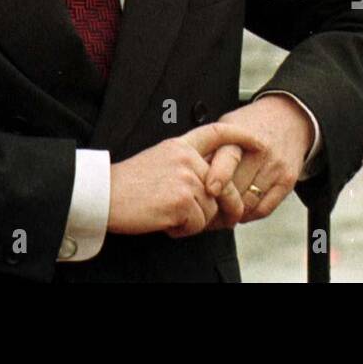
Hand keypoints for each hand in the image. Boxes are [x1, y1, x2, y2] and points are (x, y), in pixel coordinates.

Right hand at [107, 121, 260, 238]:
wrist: (105, 196)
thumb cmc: (129, 185)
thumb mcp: (159, 162)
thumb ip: (186, 167)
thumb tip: (213, 190)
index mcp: (180, 145)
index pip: (216, 133)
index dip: (240, 135)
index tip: (257, 142)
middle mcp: (186, 157)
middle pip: (225, 187)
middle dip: (228, 209)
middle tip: (224, 222)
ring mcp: (186, 178)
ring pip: (211, 210)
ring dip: (195, 221)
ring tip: (169, 215)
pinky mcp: (183, 200)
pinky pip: (198, 224)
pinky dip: (183, 230)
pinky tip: (165, 222)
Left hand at [200, 96, 314, 229]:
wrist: (289, 118)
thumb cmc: (252, 124)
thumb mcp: (229, 125)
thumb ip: (211, 147)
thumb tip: (187, 171)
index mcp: (241, 136)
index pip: (229, 157)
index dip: (219, 175)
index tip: (210, 189)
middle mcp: (260, 152)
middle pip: (236, 187)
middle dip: (218, 201)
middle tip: (203, 207)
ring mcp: (275, 168)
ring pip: (248, 202)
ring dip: (231, 212)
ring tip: (218, 211)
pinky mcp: (287, 182)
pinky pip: (264, 209)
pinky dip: (248, 214)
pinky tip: (239, 209)